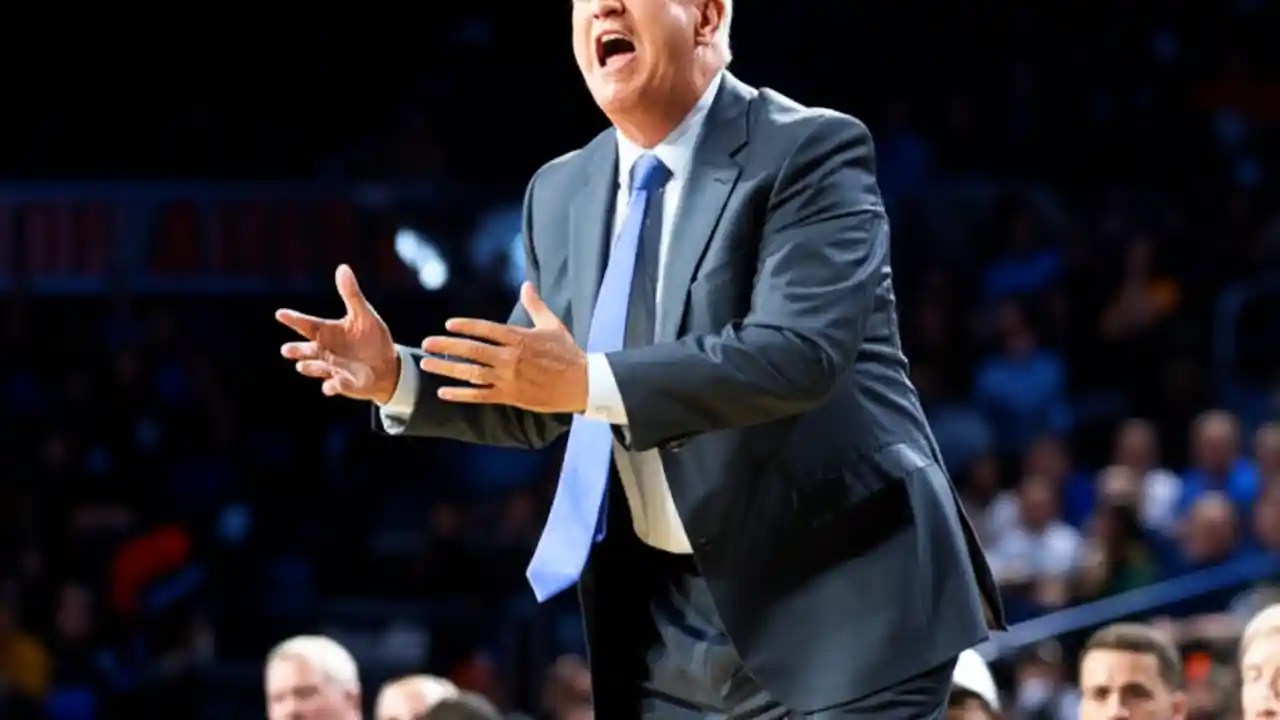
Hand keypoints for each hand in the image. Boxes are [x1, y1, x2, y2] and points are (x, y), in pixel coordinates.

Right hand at [276, 264, 399, 403]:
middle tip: (287, 349)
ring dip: (310, 367)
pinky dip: (333, 386)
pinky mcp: (343, 384)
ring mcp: (333, 369)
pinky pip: (336, 386)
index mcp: (328, 333)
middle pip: (306, 350)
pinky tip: (331, 386)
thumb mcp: (364, 315)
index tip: (280, 313)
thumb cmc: (372, 338)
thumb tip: (343, 268)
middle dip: (296, 350)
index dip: (294, 319)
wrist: (387, 365)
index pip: (308, 324)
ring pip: (316, 368)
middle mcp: (326, 351)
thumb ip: (351, 294)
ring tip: (302, 366)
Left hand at [419, 282, 586, 413]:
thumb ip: (535, 305)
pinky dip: (461, 394)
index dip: (466, 326)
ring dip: (447, 368)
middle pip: (473, 350)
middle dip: (447, 346)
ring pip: (472, 373)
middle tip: (426, 343)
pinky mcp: (511, 396)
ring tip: (427, 364)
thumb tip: (526, 285)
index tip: (448, 325)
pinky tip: (443, 392)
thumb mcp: (553, 325)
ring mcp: (509, 378)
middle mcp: (511, 358)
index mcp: (520, 338)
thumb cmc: (568, 353)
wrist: (583, 383)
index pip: (487, 329)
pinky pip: (480, 396)